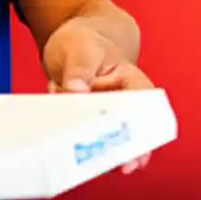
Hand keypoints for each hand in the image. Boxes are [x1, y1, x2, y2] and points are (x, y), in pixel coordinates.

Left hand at [42, 18, 155, 173]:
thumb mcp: (82, 48)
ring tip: (81, 150)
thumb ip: (79, 70)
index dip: (143, 133)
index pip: (145, 110)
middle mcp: (120, 104)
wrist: (71, 38)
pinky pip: (74, 132)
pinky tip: (56, 121)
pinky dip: (64, 131)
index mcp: (132, 84)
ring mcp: (100, 114)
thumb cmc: (86, 40)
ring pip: (99, 137)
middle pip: (126, 132)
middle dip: (120, 149)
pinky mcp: (80, 119)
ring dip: (88, 143)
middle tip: (114, 162)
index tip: (135, 151)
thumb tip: (76, 90)